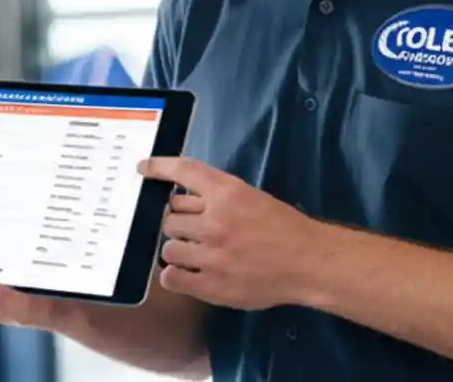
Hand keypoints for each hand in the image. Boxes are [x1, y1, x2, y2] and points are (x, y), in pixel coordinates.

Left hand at [139, 157, 324, 310]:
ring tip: (195, 253)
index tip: (143, 168)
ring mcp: (211, 255)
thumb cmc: (282, 228)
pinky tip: (189, 272)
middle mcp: (215, 221)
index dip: (158, 167)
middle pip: (170, 216)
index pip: (183, 171)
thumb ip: (216, 195)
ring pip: (168, 247)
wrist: (308, 262)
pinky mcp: (211, 285)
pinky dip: (175, 274)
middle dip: (180, 221)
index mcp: (227, 193)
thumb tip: (179, 198)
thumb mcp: (250, 197)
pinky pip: (171, 277)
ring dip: (178, 248)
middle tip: (197, 229)